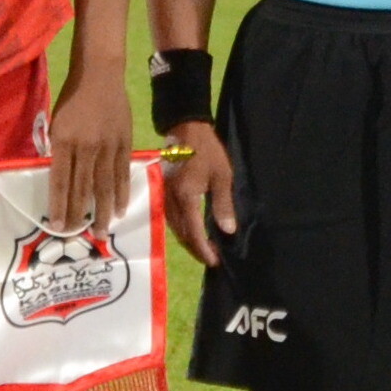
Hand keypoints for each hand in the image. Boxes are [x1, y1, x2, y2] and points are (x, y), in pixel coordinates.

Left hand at [45, 71, 131, 232]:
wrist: (99, 76)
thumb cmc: (71, 100)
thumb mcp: (55, 124)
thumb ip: (58, 152)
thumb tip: (60, 180)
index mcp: (63, 142)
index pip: (60, 181)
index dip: (59, 206)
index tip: (57, 226)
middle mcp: (85, 147)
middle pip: (82, 188)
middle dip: (79, 214)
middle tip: (79, 236)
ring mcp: (107, 146)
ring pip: (104, 185)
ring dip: (102, 210)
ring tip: (100, 230)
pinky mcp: (124, 143)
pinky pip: (122, 173)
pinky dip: (121, 193)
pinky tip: (119, 209)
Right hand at [161, 121, 234, 268]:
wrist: (185, 130)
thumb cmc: (207, 152)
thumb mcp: (222, 176)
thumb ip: (223, 205)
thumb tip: (227, 231)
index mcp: (185, 198)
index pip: (193, 232)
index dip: (203, 249)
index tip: (214, 261)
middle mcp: (170, 201)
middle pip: (181, 234)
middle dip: (195, 249)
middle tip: (211, 259)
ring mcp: (164, 198)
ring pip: (174, 228)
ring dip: (188, 241)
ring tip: (203, 248)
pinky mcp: (163, 194)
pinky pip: (170, 219)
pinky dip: (182, 230)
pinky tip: (191, 232)